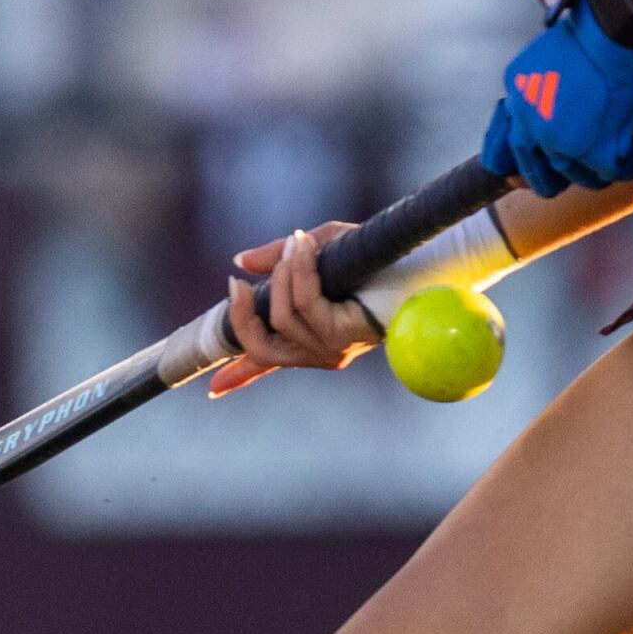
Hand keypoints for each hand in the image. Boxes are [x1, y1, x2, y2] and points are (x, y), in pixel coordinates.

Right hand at [209, 221, 375, 397]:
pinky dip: (301, 271)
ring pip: (283, 317)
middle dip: (242, 315)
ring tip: (298, 242)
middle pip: (260, 348)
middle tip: (237, 283)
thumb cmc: (375, 253)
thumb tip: (240, 262)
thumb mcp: (318, 248)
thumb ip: (279, 260)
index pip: (268, 362)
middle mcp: (319, 351)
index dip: (238, 377)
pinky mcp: (344, 336)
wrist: (420, 258)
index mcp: (310, 338)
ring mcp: (331, 349)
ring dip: (284, 274)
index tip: (212, 392)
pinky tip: (305, 245)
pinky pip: (307, 304)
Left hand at [482, 0, 632, 195]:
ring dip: (590, 176)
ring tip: (602, 171)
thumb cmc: (583, 36)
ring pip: (575, 174)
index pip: (511, 144)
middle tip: (555, 189)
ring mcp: (562, 141)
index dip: (518, 165)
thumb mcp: (540, 59)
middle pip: (537, 167)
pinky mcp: (594, 150)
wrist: (611, 34)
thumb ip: (536, 92)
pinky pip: (608, 172)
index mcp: (517, 98)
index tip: (520, 178)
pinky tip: (631, 160)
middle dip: (546, 183)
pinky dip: (624, 167)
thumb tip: (543, 115)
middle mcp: (533, 125)